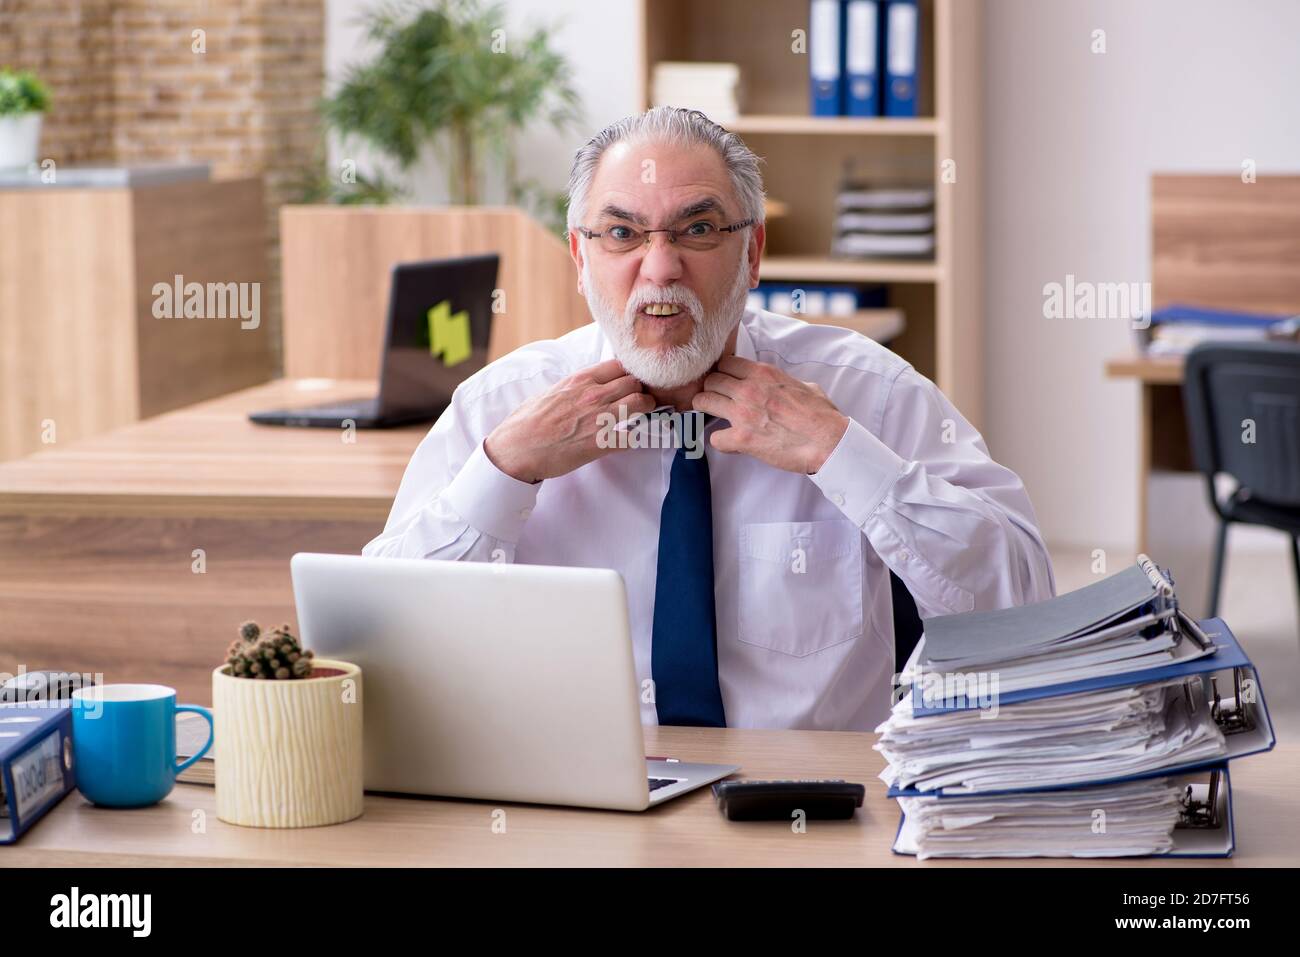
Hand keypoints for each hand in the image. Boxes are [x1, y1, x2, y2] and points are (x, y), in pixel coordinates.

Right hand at [484, 359, 655, 482]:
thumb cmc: (526, 422)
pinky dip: (637, 437)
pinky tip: (633, 438)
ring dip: (646, 408)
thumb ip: (573, 386)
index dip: (628, 373)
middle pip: (634, 382)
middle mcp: (593, 395)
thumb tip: (585, 386)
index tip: (630, 380)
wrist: (517, 450)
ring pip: (641, 403)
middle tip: (642, 397)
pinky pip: (633, 436)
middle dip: (641, 389)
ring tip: (644, 414)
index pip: (619, 365)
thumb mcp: (550, 392)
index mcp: (580, 380)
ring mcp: (599, 419)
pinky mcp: (601, 443)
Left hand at [692, 356, 848, 473]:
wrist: (828, 441)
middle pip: (711, 380)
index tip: (726, 382)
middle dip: (711, 389)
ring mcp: (743, 413)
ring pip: (703, 401)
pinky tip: (731, 443)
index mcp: (764, 373)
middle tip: (716, 400)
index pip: (727, 363)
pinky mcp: (742, 438)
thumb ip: (787, 383)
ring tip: (714, 417)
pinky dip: (721, 442)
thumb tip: (785, 386)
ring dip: (706, 409)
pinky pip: (714, 438)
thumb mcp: (806, 387)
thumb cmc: (822, 416)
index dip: (724, 373)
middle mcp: (749, 389)